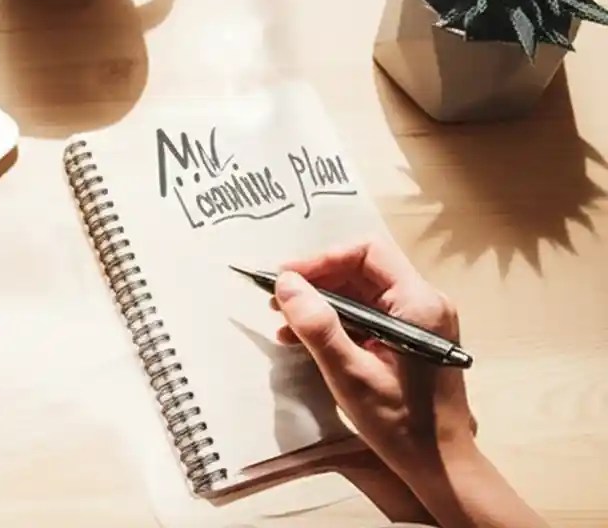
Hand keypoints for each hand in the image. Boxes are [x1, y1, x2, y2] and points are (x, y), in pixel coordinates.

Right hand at [270, 238, 475, 476]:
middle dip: (316, 281)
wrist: (439, 465)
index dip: (322, 259)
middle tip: (278, 300)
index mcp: (418, 304)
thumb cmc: (401, 423)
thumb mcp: (351, 375)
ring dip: (320, 302)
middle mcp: (424, 303)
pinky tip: (305, 339)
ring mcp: (418, 320)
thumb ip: (318, 326)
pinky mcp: (408, 337)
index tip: (286, 278)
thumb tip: (286, 283)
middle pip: (362, 269)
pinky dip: (334, 321)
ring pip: (361, 291)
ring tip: (284, 322)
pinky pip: (366, 314)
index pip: (367, 253)